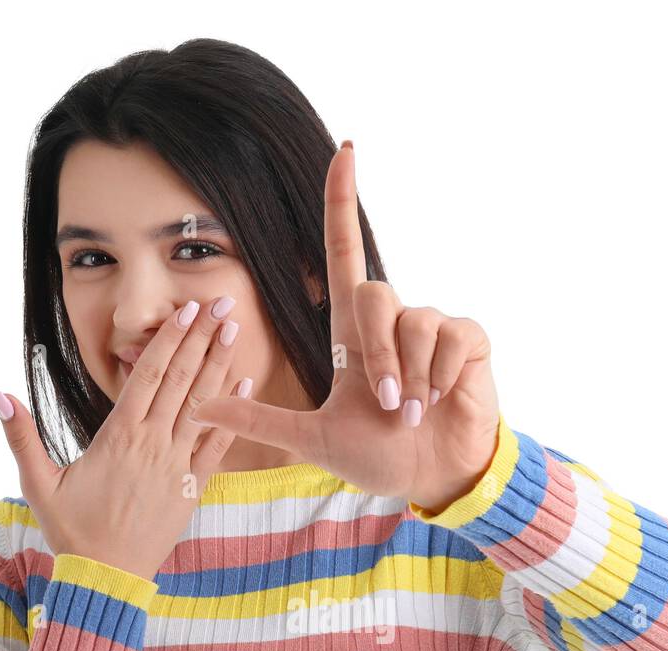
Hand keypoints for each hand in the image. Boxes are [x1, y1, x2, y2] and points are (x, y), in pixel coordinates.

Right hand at [0, 297, 248, 581]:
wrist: (107, 578)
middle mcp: (153, 445)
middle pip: (182, 381)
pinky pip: (216, 445)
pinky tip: (245, 384)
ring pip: (203, 406)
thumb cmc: (71, 531)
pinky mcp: (192, 488)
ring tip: (235, 330)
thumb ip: (21, 436)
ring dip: (220, 366)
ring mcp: (176, 466)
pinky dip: (231, 413)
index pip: (149, 376)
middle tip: (222, 302)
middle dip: (203, 339)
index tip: (187, 310)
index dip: (170, 340)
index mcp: (119, 437)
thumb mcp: (37, 483)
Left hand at [189, 142, 500, 512]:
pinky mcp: (469, 341)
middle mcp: (392, 322)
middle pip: (375, 295)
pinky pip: (452, 337)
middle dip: (379, 357)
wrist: (432, 479)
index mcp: (354, 333)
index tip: (344, 152)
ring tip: (414, 412)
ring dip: (411, 376)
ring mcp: (432, 328)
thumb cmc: (379, 456)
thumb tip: (198, 409)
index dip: (342, 203)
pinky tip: (441, 398)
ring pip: (415, 320)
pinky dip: (442, 375)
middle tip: (387, 407)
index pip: (344, 252)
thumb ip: (260, 422)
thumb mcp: (312, 440)